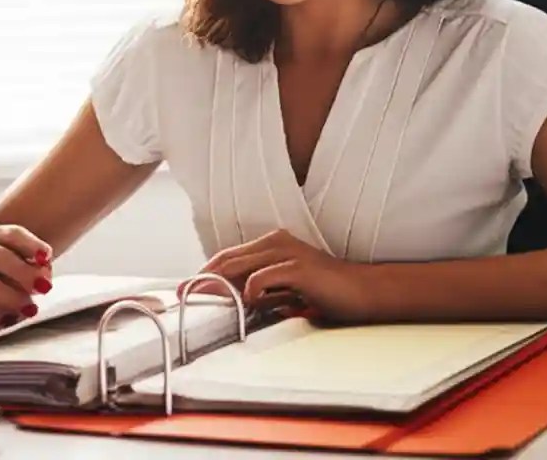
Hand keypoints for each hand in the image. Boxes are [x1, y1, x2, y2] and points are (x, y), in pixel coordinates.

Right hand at [0, 222, 53, 332]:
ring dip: (9, 295)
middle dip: (23, 273)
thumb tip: (43, 280)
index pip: (12, 234)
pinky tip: (6, 319)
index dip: (31, 245)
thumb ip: (35, 264)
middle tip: (43, 287)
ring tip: (29, 308)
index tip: (46, 257)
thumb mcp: (19, 254)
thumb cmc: (4, 262)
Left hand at [196, 229, 374, 322]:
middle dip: (202, 279)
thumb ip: (262, 292)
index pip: (228, 257)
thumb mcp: (287, 291)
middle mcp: (276, 242)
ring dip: (218, 286)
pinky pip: (262, 278)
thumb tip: (234, 303)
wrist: (363, 292)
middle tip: (183, 295)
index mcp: (273, 244)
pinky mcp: (298, 268)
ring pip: (238, 266)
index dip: (205, 273)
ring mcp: (287, 252)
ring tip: (204, 301)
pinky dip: (250, 292)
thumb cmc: (327, 293)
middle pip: (227, 260)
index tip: (186, 290)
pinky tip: (251, 303)